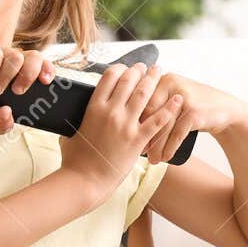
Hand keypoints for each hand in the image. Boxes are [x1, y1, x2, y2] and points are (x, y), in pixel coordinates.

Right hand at [0, 39, 55, 135]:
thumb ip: (1, 125)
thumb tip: (9, 114)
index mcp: (19, 77)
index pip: (42, 68)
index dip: (48, 70)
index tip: (46, 82)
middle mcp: (12, 63)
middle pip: (35, 57)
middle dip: (31, 74)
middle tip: (19, 91)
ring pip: (17, 56)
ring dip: (8, 76)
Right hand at [59, 63, 180, 205]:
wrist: (85, 180)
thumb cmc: (74, 158)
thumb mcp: (70, 131)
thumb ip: (77, 119)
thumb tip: (72, 113)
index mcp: (93, 107)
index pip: (109, 77)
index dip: (119, 69)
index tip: (125, 68)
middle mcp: (111, 112)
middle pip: (129, 81)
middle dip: (138, 70)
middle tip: (145, 66)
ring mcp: (125, 125)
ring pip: (144, 94)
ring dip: (152, 80)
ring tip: (158, 72)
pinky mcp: (137, 140)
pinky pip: (158, 120)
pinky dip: (169, 108)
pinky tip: (177, 100)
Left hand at [135, 69, 247, 163]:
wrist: (224, 108)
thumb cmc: (192, 106)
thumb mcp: (172, 99)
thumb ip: (153, 102)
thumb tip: (127, 122)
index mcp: (161, 79)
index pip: (140, 102)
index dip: (133, 122)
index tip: (127, 138)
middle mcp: (171, 84)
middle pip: (151, 114)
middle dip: (144, 136)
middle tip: (138, 152)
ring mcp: (183, 97)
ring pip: (164, 125)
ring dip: (157, 146)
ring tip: (152, 160)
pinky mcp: (194, 110)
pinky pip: (178, 133)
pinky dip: (170, 147)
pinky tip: (166, 157)